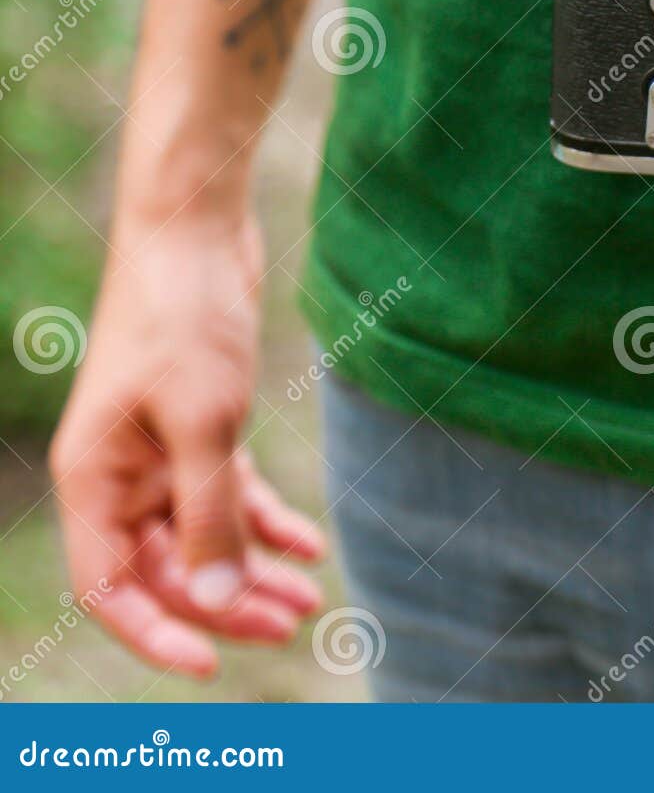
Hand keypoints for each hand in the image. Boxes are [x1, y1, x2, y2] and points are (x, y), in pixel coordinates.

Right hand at [50, 212, 324, 677]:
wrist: (196, 236)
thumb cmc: (186, 322)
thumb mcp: (207, 426)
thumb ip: (210, 517)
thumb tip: (220, 603)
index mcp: (94, 482)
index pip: (110, 589)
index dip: (158, 633)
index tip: (214, 666)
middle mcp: (119, 476)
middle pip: (165, 568)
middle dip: (226, 604)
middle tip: (295, 625)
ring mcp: (158, 454)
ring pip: (203, 535)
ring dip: (252, 570)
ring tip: (311, 600)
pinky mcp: (200, 428)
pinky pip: (230, 496)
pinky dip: (266, 522)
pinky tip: (308, 545)